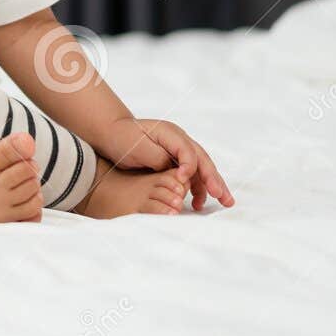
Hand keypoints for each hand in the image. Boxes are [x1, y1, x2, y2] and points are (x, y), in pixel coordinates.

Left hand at [110, 117, 234, 209]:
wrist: (112, 134)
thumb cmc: (122, 139)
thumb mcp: (138, 147)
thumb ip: (159, 158)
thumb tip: (177, 173)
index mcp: (171, 133)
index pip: (188, 151)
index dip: (188, 166)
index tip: (182, 180)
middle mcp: (180, 141)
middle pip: (203, 160)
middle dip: (214, 179)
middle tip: (223, 197)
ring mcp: (180, 151)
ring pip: (202, 169)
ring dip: (212, 185)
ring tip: (222, 202)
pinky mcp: (176, 161)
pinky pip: (192, 174)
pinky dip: (198, 187)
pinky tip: (199, 201)